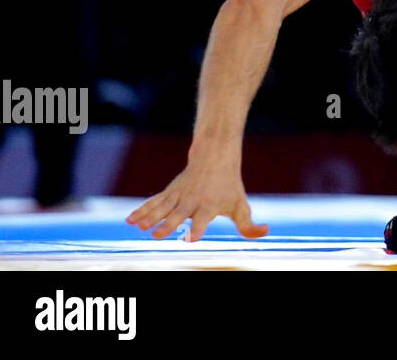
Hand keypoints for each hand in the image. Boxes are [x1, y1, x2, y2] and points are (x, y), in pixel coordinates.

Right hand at [126, 155, 268, 241]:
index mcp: (210, 206)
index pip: (203, 219)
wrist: (215, 157)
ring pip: (162, 207)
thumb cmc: (229, 186)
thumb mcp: (241, 205)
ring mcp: (179, 196)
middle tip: (157, 235)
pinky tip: (130, 220)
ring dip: (149, 217)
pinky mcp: (169, 192)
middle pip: (178, 214)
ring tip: (138, 227)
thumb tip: (266, 231)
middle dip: (168, 225)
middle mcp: (192, 201)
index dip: (197, 229)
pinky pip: (154, 202)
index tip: (190, 238)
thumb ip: (249, 226)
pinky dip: (142, 210)